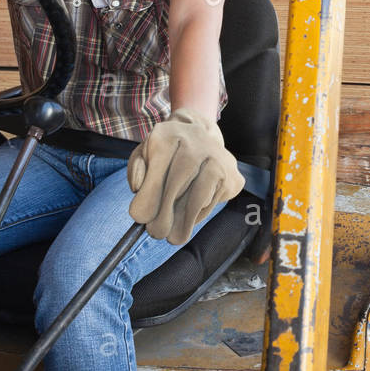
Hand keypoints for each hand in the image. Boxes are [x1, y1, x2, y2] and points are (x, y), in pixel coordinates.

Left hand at [126, 109, 243, 244]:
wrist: (201, 139)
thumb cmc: (167, 153)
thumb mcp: (145, 155)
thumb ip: (137, 170)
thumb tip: (138, 188)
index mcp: (170, 133)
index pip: (159, 165)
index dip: (149, 195)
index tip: (139, 217)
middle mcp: (197, 140)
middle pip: (180, 180)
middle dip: (164, 211)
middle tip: (154, 233)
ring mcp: (219, 158)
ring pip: (199, 195)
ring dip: (182, 220)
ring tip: (171, 237)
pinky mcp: (232, 177)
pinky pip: (212, 203)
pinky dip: (196, 216)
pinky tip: (187, 218)